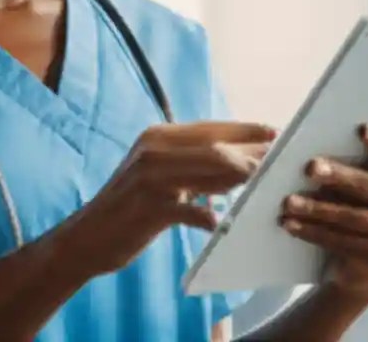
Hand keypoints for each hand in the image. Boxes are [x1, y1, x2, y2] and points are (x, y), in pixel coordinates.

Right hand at [58, 121, 274, 275]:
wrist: (86, 238)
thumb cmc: (132, 208)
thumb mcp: (161, 178)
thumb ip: (195, 167)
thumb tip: (241, 161)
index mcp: (158, 137)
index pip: (211, 128)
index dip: (246, 131)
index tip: (276, 134)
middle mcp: (154, 149)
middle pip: (216, 146)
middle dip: (252, 152)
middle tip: (281, 160)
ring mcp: (150, 177)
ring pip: (209, 170)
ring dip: (241, 178)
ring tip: (266, 183)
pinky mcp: (148, 207)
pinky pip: (189, 210)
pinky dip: (208, 216)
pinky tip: (221, 223)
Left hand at [280, 124, 367, 302]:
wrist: (364, 261)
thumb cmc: (360, 202)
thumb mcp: (365, 179)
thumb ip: (356, 161)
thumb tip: (320, 146)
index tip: (361, 129)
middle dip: (339, 177)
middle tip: (310, 167)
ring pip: (354, 218)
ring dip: (318, 209)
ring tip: (289, 201)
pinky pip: (342, 242)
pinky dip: (313, 232)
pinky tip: (290, 224)